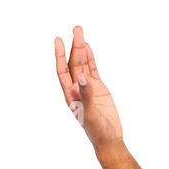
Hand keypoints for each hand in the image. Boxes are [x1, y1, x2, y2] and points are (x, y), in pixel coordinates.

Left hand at [54, 26, 122, 148]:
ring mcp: (88, 88)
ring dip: (81, 49)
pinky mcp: (99, 88)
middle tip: (76, 29)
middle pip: (73, 64)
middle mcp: (77, 89)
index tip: (58, 40)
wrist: (110, 140)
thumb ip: (86, 95)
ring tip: (80, 31)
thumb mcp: (91, 114)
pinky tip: (87, 47)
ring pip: (83, 64)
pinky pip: (93, 69)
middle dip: (74, 46)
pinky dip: (90, 58)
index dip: (59, 56)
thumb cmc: (98, 132)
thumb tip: (82, 77)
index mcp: (71, 95)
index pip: (62, 71)